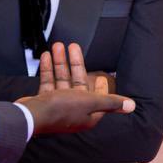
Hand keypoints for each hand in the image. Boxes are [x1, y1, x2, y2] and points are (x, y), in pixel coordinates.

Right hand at [16, 42, 133, 133]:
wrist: (30, 116)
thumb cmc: (61, 110)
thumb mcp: (90, 103)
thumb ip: (110, 101)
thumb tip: (132, 106)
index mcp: (88, 114)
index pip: (99, 98)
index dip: (101, 87)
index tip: (102, 75)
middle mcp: (74, 110)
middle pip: (77, 83)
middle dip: (74, 63)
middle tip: (72, 45)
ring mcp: (58, 105)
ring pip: (61, 79)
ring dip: (60, 62)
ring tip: (57, 46)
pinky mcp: (44, 101)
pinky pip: (48, 82)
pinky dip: (48, 69)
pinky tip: (47, 56)